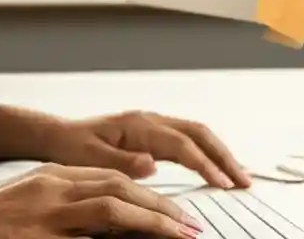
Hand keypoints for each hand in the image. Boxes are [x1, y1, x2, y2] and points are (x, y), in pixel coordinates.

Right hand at [0, 163, 204, 238]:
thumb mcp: (26, 206)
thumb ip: (62, 211)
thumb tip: (106, 224)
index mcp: (50, 178)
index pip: (111, 178)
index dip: (148, 194)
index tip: (176, 213)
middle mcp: (52, 188)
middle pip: (119, 187)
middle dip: (161, 204)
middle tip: (192, 224)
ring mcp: (45, 212)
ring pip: (112, 206)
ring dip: (152, 218)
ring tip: (182, 232)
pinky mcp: (39, 235)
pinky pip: (89, 233)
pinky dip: (120, 232)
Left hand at [42, 111, 251, 188]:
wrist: (59, 135)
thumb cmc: (72, 147)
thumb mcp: (91, 158)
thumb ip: (122, 161)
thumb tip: (152, 164)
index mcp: (138, 125)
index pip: (181, 143)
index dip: (204, 163)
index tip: (223, 183)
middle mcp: (150, 120)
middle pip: (198, 132)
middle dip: (224, 155)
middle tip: (244, 182)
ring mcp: (153, 125)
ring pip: (197, 134)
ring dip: (220, 153)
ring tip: (239, 177)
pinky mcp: (153, 133)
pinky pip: (188, 139)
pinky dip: (207, 152)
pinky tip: (217, 168)